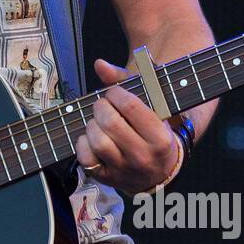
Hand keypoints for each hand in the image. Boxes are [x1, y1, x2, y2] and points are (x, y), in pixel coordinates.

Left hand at [74, 57, 178, 194]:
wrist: (159, 171)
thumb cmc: (154, 131)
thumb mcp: (152, 105)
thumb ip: (126, 81)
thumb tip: (100, 65)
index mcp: (160, 138)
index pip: (130, 107)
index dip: (116, 93)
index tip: (114, 93)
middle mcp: (143, 157)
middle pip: (110, 122)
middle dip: (101, 107)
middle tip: (103, 106)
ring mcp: (124, 170)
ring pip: (97, 140)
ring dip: (92, 125)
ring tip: (98, 122)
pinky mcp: (107, 178)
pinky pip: (85, 158)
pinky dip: (83, 144)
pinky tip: (91, 138)